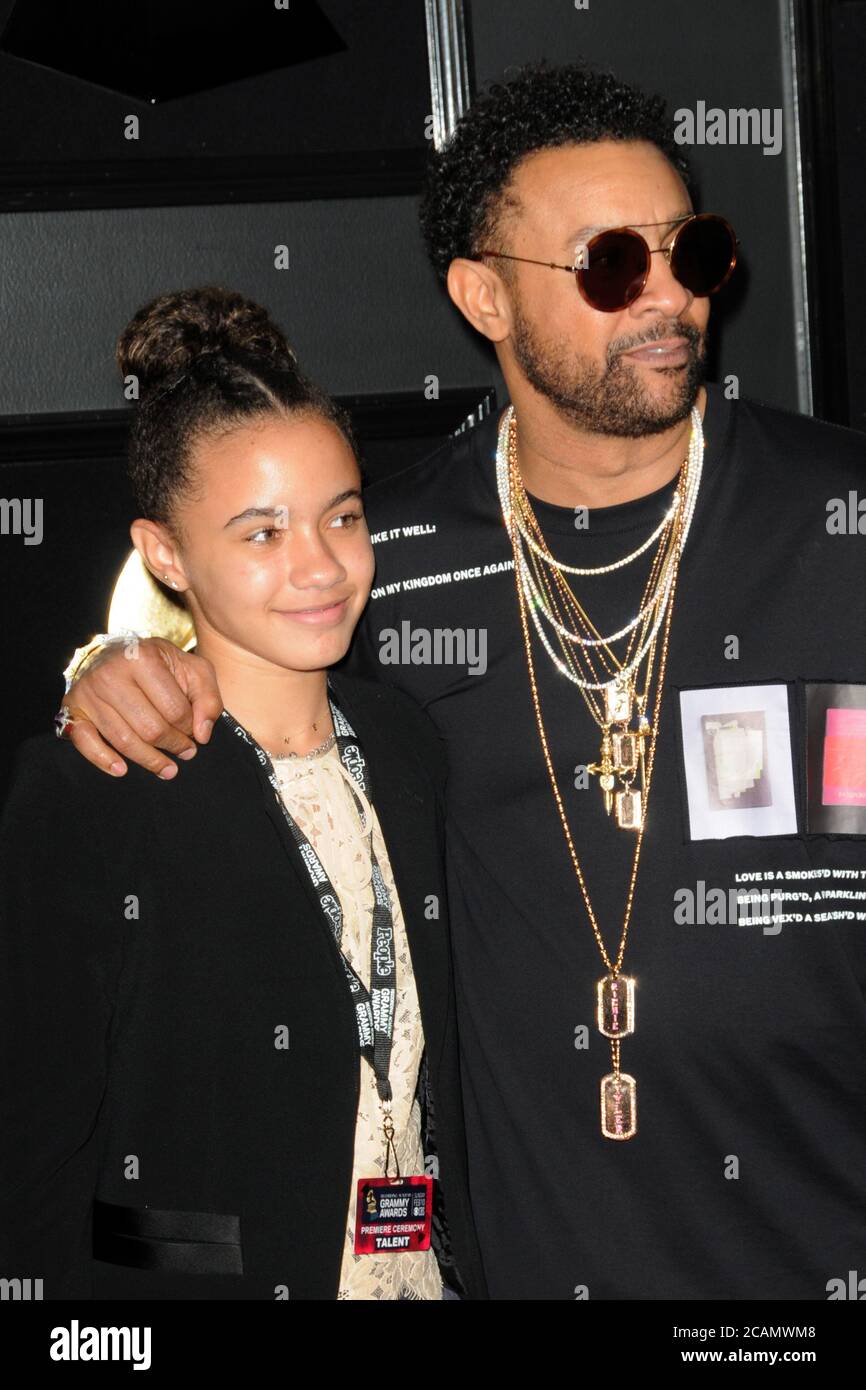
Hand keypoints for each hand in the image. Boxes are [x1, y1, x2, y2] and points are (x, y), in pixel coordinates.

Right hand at [61, 638, 223, 779]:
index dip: (190, 728)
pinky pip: (85, 742)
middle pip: (150, 728)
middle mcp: (111, 674)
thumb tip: (202, 734)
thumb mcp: (192, 668)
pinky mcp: (73, 707)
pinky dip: (103, 760)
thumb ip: (208, 698)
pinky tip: (122, 770)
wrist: (118, 652)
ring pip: (124, 740)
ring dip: (150, 760)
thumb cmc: (159, 663)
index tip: (195, 732)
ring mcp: (89, 692)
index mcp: (142, 658)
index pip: (174, 710)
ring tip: (168, 768)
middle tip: (186, 751)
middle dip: (174, 745)